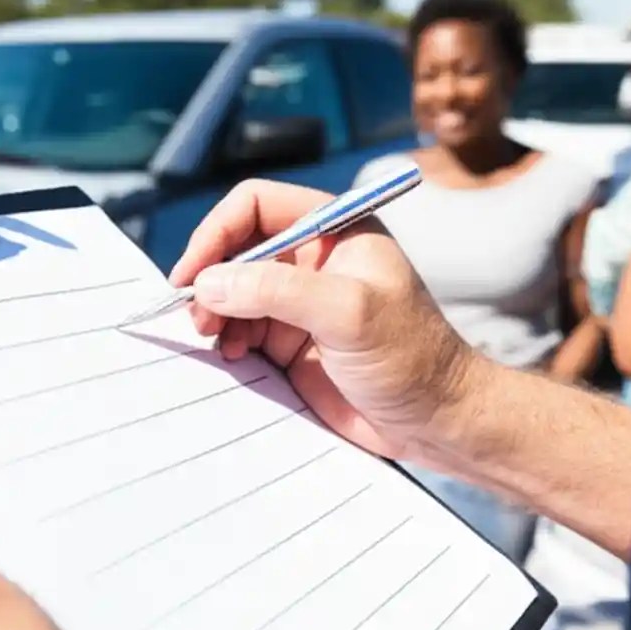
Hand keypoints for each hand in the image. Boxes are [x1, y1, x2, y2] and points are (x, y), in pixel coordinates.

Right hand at [168, 179, 478, 461]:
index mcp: (335, 230)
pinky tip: (233, 355)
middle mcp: (313, 259)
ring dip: (214, 310)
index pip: (257, 205)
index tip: (194, 272)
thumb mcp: (347, 313)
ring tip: (214, 336)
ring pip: (232, 290)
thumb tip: (208, 283)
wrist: (436, 424)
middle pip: (237, 248)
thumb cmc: (411, 358)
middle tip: (198, 314)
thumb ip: (276, 291)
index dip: (218, 231)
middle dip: (211, 276)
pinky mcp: (290, 343)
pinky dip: (225, 338)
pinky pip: (240, 329)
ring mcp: (299, 303)